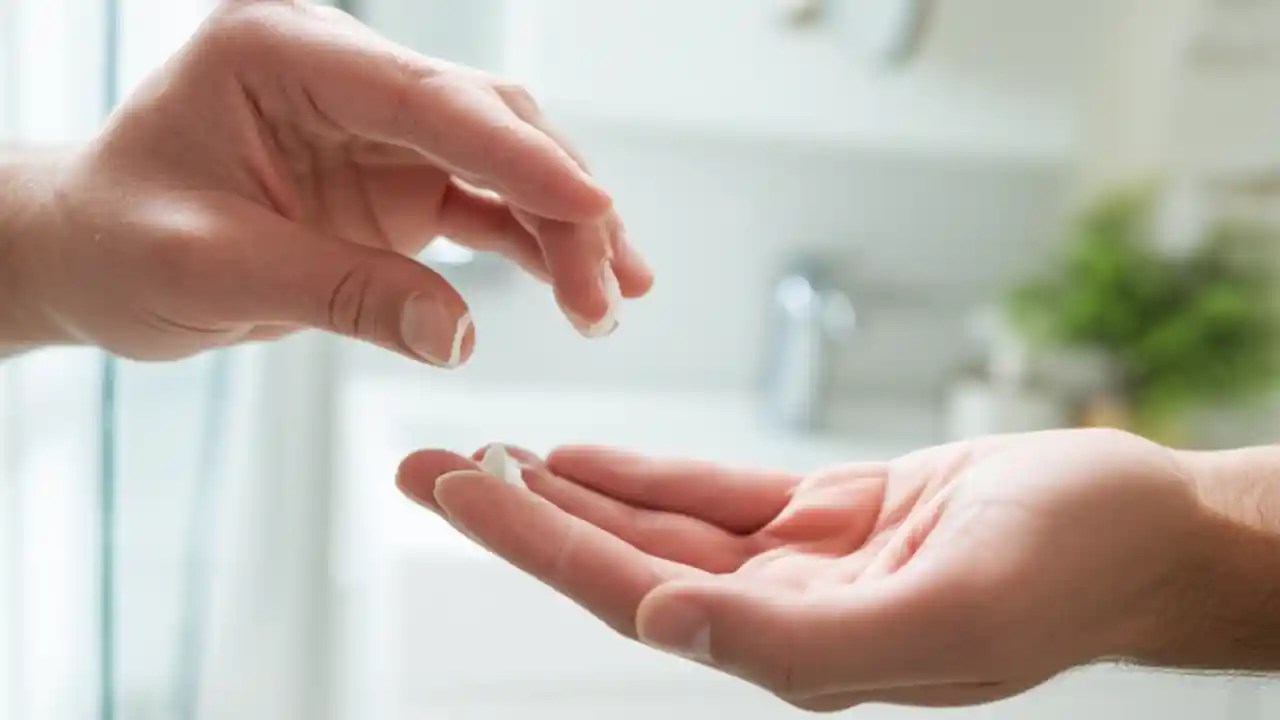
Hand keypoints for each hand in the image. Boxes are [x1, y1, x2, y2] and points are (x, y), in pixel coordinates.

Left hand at [6, 1, 649, 361]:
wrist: (92, 253)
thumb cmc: (119, 244)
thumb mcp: (207, 270)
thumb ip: (338, 294)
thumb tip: (459, 336)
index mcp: (282, 54)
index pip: (426, 99)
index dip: (519, 156)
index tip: (596, 210)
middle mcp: (344, 73)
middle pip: (488, 122)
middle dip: (560, 206)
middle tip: (608, 292)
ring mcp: (378, 124)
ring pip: (504, 160)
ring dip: (564, 227)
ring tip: (612, 300)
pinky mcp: (398, 176)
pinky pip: (486, 202)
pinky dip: (535, 243)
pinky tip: (581, 285)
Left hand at [397, 430, 1217, 711]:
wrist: (1141, 529)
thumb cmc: (1070, 570)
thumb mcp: (951, 610)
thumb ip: (804, 641)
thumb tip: (671, 626)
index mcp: (795, 651)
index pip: (633, 595)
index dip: (537, 542)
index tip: (458, 485)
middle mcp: (777, 614)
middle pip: (620, 558)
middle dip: (518, 512)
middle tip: (428, 464)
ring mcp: (798, 565)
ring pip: (655, 522)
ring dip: (567, 488)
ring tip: (482, 453)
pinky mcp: (827, 517)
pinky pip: (712, 492)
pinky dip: (645, 472)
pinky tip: (582, 454)